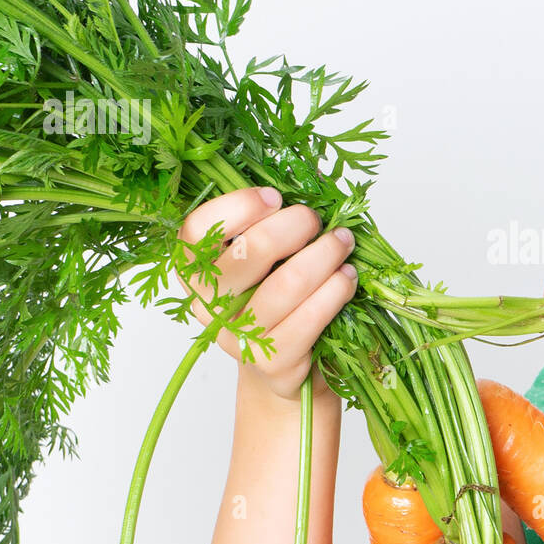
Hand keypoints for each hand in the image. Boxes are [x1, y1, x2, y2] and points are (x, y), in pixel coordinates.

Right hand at [176, 186, 357, 400]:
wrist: (285, 371)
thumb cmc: (277, 302)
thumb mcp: (267, 261)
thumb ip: (274, 221)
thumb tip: (314, 173)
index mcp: (197, 271)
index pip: (196, 232)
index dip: (237, 207)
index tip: (275, 197)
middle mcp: (209, 305)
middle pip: (246, 253)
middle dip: (293, 226)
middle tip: (316, 220)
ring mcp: (238, 337)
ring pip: (284, 286)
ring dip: (323, 256)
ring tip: (343, 243)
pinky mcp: (273, 363)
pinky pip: (307, 320)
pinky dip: (334, 292)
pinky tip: (347, 279)